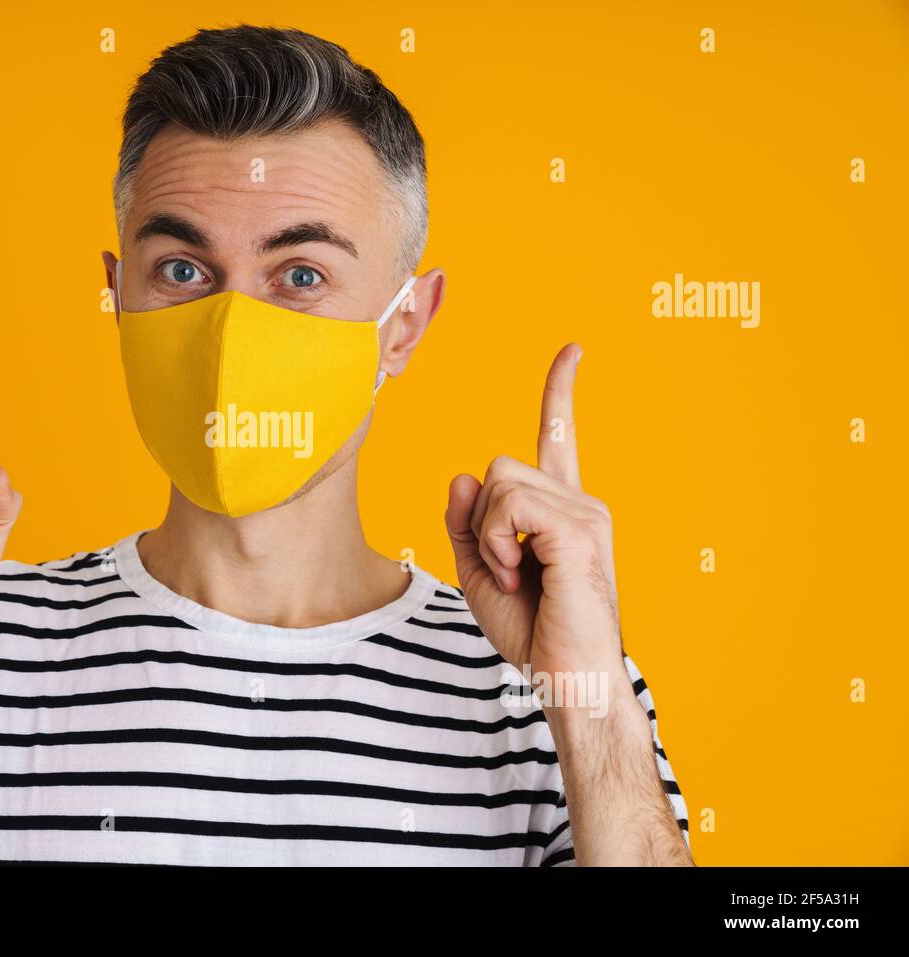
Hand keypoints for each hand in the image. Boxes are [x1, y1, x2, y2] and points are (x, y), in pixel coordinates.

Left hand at [444, 344, 623, 685]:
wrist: (568, 678)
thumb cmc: (532, 632)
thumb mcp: (481, 571)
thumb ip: (466, 523)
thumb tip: (462, 476)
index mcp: (562, 508)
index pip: (558, 436)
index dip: (560, 392)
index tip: (572, 350)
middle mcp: (581, 501)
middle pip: (498, 467)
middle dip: (480, 522)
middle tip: (506, 572)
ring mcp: (584, 513)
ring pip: (499, 481)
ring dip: (487, 535)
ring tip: (516, 577)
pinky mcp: (578, 530)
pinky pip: (508, 506)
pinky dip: (497, 542)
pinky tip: (519, 575)